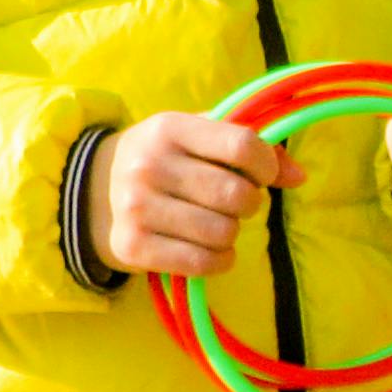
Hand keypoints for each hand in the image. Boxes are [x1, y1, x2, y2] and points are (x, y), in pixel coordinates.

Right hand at [86, 110, 299, 279]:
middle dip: (248, 204)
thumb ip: (252, 148)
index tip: (258, 175)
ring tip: (213, 223)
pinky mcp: (132, 245)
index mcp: (168, 128)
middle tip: (233, 203)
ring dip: (230, 234)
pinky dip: (218, 260)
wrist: (93, 188)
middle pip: (238, 195)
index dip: (265, 166)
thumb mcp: (199, 138)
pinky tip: (207, 247)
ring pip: (224, 233)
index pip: (243, 145)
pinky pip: (204, 263)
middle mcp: (147, 165)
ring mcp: (135, 207)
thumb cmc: (165, 160)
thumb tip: (299, 176)